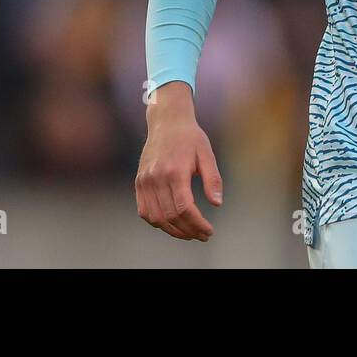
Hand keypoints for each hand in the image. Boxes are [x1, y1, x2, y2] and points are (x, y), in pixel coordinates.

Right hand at [135, 81, 223, 240]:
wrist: (167, 122)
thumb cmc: (191, 137)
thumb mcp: (207, 154)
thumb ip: (213, 179)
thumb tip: (217, 203)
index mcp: (175, 171)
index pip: (184, 208)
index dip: (197, 224)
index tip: (209, 231)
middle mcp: (157, 178)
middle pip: (170, 216)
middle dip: (188, 230)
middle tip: (202, 235)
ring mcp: (145, 181)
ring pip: (155, 217)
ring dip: (172, 231)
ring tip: (189, 233)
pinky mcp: (139, 182)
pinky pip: (144, 211)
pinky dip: (157, 222)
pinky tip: (171, 224)